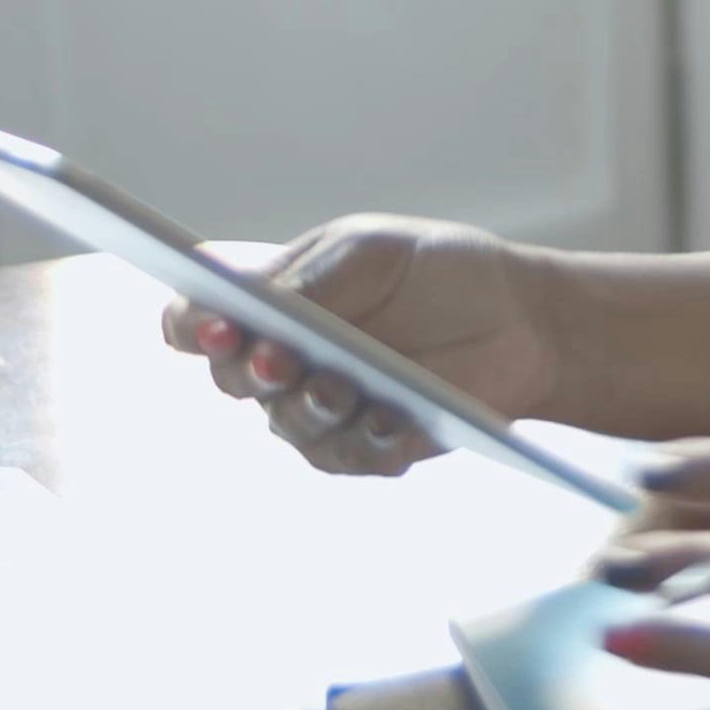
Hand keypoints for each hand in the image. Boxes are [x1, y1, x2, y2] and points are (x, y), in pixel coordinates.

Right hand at [155, 214, 558, 476]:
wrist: (516, 317)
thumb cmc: (435, 271)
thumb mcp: (371, 253)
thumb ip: (312, 279)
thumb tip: (257, 304)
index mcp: (272, 301)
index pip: (199, 319)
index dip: (193, 326)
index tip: (217, 326)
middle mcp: (284, 359)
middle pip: (233, 378)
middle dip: (251, 371)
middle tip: (281, 362)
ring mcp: (322, 407)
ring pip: (288, 424)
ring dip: (311, 408)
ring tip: (343, 390)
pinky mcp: (367, 445)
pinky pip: (348, 457)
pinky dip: (367, 443)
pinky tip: (391, 425)